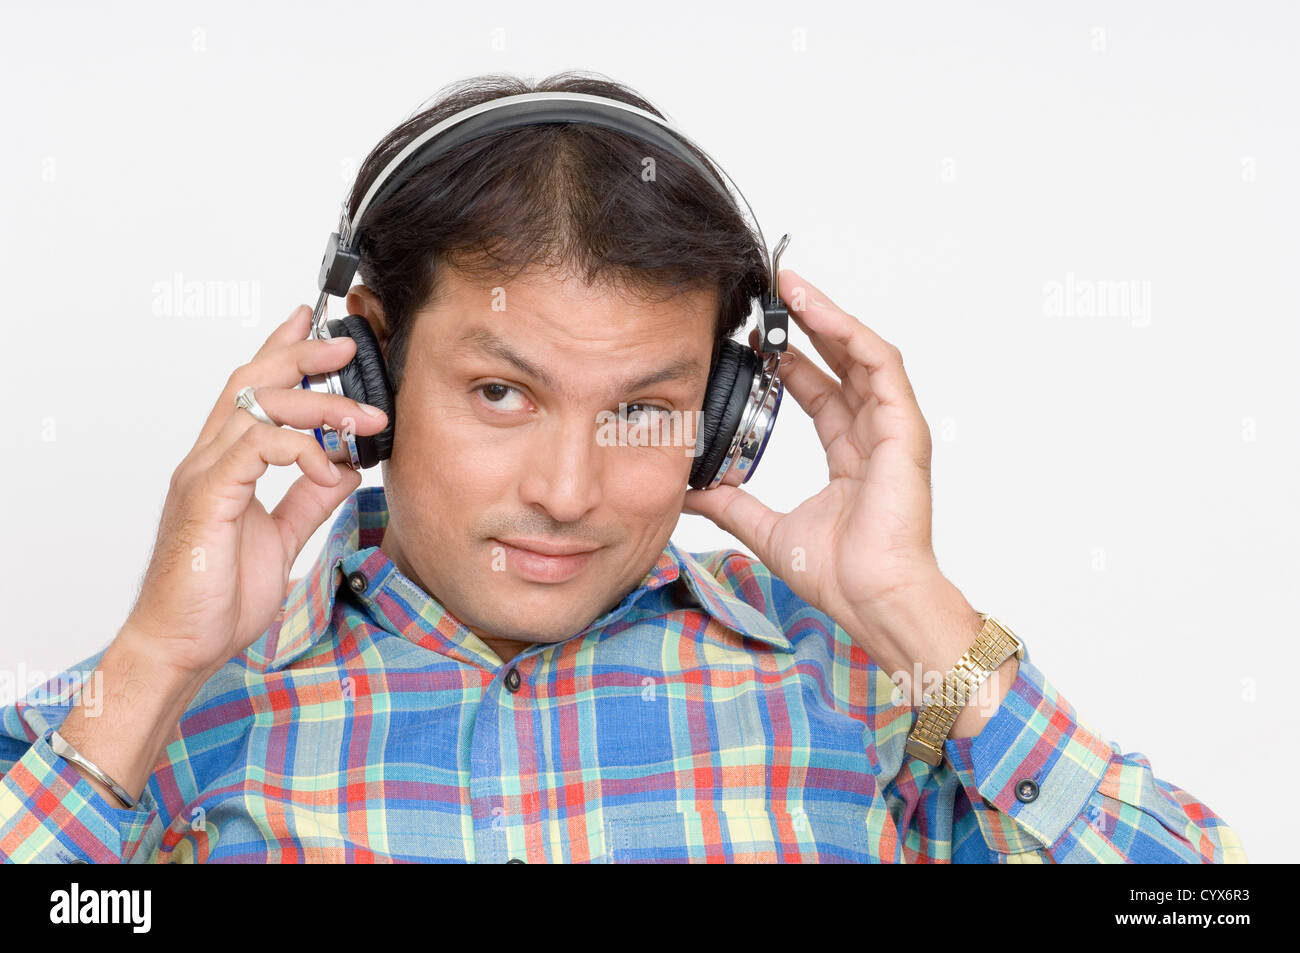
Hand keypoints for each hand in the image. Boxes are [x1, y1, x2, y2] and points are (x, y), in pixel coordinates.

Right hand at [123, 305, 389, 681]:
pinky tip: (329, 464)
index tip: (314, 324)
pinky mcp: (207, 498)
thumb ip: (308, 499)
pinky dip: (300, 448)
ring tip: (365, 416)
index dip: (281, 352)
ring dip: (320, 405)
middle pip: (252, 383)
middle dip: (301, 355)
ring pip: (258, 408)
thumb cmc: (216, 598)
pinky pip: (256, 450)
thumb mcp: (281, 538)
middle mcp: (208, 460)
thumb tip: (342, 464)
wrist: (180, 646)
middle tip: (347, 345)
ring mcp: (203, 475)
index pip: (251, 392)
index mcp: (223, 466)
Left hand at [682, 269, 981, 683]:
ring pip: (862, 354)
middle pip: (840, 364)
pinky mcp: (904, 429)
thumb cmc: (841, 575)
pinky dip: (851, 336)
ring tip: (792, 289)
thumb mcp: (768, 530)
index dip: (788, 363)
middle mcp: (872, 436)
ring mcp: (892, 430)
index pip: (818, 393)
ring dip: (827, 318)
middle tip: (770, 296)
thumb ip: (733, 507)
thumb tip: (692, 493)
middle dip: (806, 327)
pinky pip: (881, 368)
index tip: (753, 341)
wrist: (873, 600)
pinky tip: (821, 315)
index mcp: (848, 457)